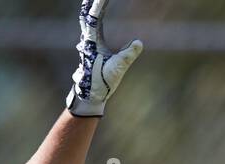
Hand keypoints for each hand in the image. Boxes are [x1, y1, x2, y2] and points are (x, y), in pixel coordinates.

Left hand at [66, 0, 143, 117]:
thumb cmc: (101, 82)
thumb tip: (138, 42)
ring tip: (98, 0)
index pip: (94, 17)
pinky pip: (91, 26)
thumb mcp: (117, 69)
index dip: (99, 4)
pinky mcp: (92, 47)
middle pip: (87, 14)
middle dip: (92, 2)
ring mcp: (88, 42)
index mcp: (91, 41)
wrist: (90, 94)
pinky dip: (95, 16)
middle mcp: (87, 39)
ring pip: (87, 19)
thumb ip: (128, 55)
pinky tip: (98, 15)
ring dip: (92, 8)